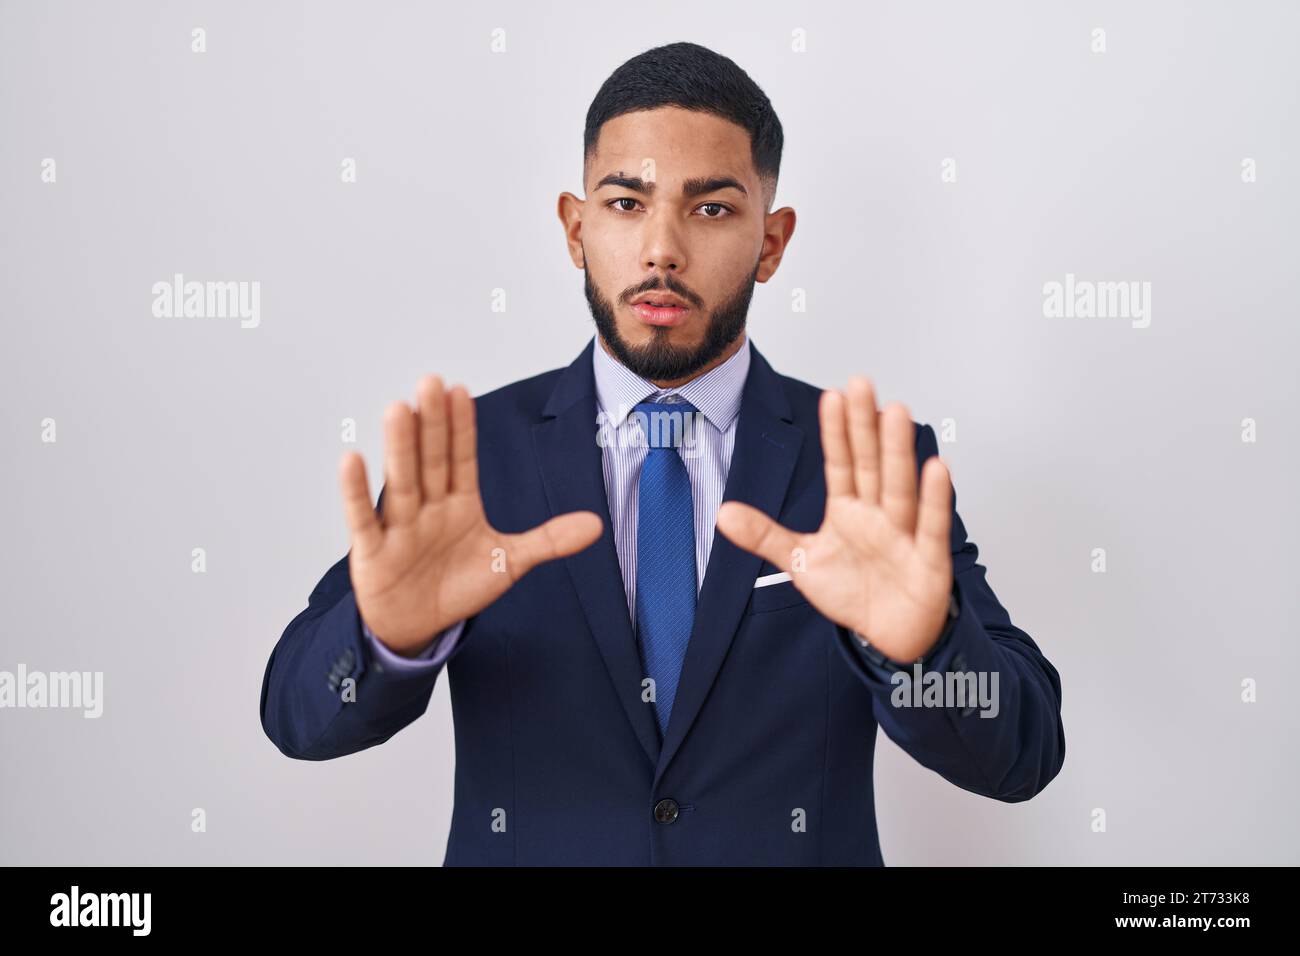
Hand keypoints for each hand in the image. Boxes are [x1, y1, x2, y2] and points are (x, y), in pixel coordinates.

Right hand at [339, 375, 602, 655]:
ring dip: (400, 447)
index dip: (462, 428)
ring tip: (400, 409)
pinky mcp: (373, 551)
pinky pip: (361, 519)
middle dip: (434, 424)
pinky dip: (355, 492)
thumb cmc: (457, 587)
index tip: (460, 391)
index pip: (462, 459)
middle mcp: (427, 506)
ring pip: (401, 481)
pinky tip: (352, 458)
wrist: (418, 627)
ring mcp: (398, 526)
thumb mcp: (508, 562)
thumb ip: (548, 541)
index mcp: (459, 503)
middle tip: (431, 382)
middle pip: (432, 460)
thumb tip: (596, 525)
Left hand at [716, 378, 953, 663]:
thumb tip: (722, 514)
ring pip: (898, 486)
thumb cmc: (853, 593)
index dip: (836, 432)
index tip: (833, 395)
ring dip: (897, 451)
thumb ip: (765, 536)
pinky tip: (935, 468)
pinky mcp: (928, 560)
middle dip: (864, 426)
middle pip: (869, 464)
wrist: (890, 637)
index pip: (840, 464)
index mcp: (848, 510)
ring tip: (894, 412)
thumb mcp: (800, 562)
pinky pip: (930, 527)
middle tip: (861, 384)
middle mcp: (877, 514)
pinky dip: (934, 501)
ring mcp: (904, 534)